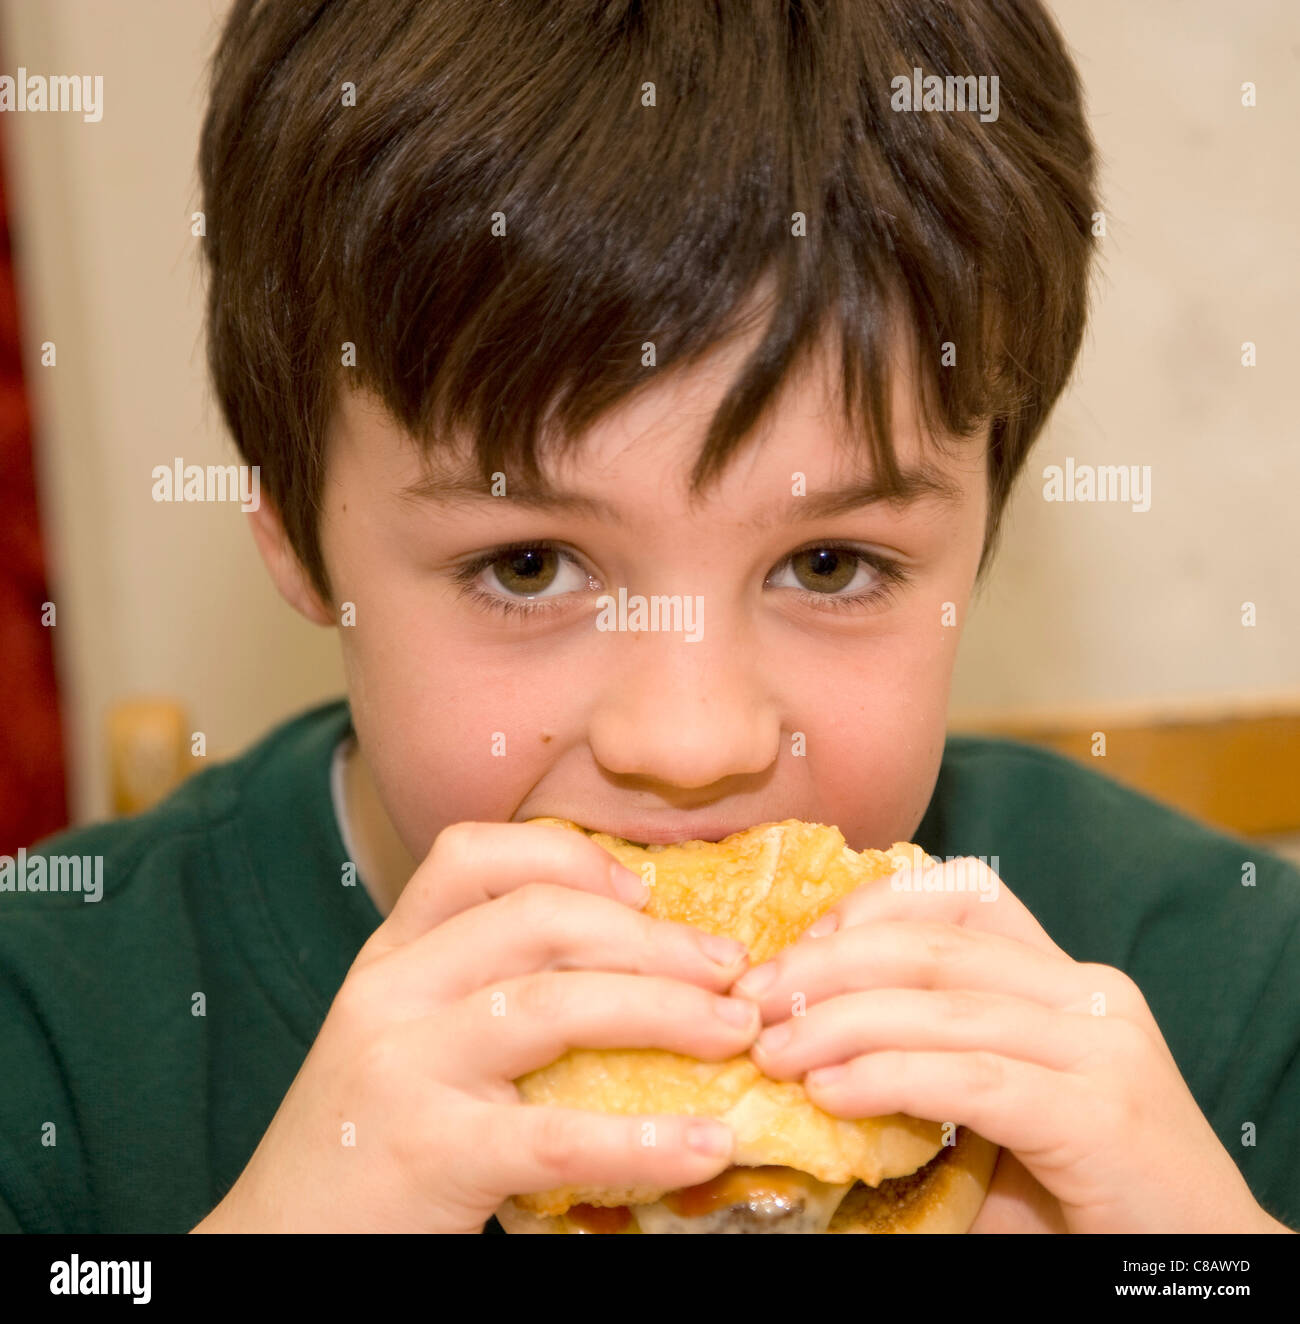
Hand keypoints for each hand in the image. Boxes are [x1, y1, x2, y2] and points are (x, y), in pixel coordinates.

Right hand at [192, 820, 758, 1232]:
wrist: (280, 1243)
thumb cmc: (371, 1132)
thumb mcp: (409, 1030)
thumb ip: (485, 984)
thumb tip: (636, 963)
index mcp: (392, 953)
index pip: (474, 854)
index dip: (570, 855)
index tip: (643, 891)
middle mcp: (391, 991)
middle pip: (538, 920)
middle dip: (652, 937)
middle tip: (730, 968)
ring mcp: (404, 1067)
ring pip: (552, 1005)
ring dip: (665, 1010)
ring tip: (736, 1031)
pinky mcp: (428, 1153)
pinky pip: (556, 1135)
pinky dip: (646, 1140)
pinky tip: (707, 1144)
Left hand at [730, 855, 1286, 1233]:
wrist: (1200, 1267)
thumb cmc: (1084, 1190)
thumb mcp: (1004, 1099)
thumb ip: (933, 1055)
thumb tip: (804, 1036)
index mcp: (1066, 979)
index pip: (962, 894)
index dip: (870, 906)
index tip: (800, 948)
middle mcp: (1090, 994)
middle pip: (932, 946)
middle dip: (826, 965)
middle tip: (755, 1001)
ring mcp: (1102, 1047)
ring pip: (940, 1005)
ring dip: (837, 1023)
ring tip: (774, 1052)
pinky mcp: (1100, 1113)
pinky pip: (967, 1079)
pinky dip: (885, 1078)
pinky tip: (830, 1093)